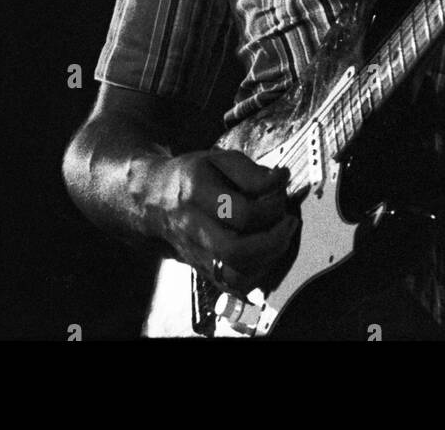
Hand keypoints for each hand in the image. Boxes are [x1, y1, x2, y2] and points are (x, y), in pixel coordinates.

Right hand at [145, 149, 298, 295]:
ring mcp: (197, 254)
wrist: (155, 199)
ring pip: (235, 276)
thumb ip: (251, 171)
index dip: (271, 205)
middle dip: (273, 240)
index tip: (282, 192)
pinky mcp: (203, 271)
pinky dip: (258, 273)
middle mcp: (194, 228)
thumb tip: (282, 179)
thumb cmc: (194, 176)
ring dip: (268, 259)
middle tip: (290, 222)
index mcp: (197, 194)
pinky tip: (267, 252)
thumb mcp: (218, 159)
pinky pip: (234, 285)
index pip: (241, 211)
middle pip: (236, 251)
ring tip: (282, 237)